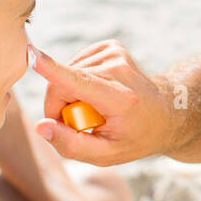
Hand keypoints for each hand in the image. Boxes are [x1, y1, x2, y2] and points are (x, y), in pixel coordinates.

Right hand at [29, 41, 176, 166]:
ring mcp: (116, 53)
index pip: (82, 83)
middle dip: (60, 107)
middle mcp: (119, 69)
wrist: (166, 113)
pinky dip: (79, 80)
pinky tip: (98, 90)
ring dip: (70, 94)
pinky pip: (75, 65)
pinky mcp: (110, 46)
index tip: (33, 56)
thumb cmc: (135, 138)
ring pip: (66, 74)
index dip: (55, 72)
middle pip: (63, 85)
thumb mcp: (107, 154)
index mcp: (121, 99)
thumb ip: (72, 145)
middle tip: (84, 123)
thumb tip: (41, 127)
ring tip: (97, 107)